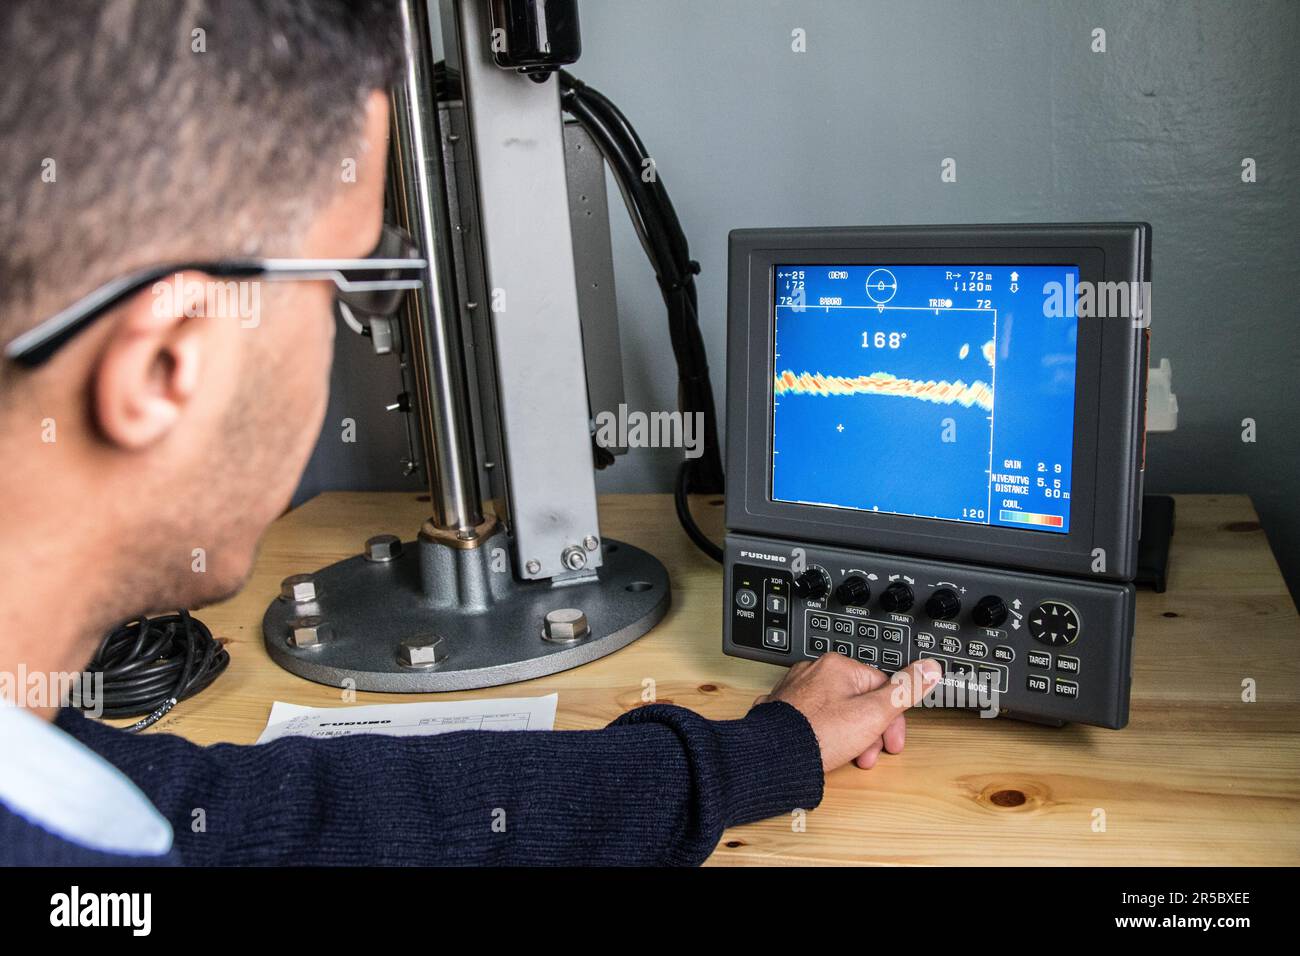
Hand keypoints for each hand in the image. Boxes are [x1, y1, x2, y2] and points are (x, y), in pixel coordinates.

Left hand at [758, 654, 941, 771]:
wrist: (774, 758)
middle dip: (870, 732)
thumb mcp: (874, 714)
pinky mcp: (781, 710)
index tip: (892, 743)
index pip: (882, 687)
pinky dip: (822, 735)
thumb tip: (929, 667)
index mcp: (838, 666)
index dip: (892, 720)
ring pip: (836, 713)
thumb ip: (904, 690)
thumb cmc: (820, 735)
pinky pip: (812, 720)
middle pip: (858, 702)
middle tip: (870, 755)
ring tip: (848, 757)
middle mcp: (813, 671)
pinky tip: (823, 749)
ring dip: (849, 737)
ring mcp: (794, 690)